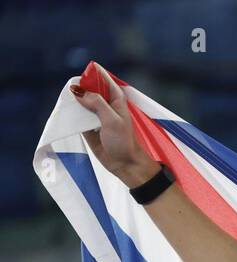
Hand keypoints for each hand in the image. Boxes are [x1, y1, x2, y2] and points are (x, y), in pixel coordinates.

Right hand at [70, 64, 157, 187]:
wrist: (124, 164)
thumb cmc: (123, 141)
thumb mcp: (112, 120)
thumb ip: (96, 103)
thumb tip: (78, 90)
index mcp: (115, 97)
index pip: (101, 77)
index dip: (90, 74)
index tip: (80, 79)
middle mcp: (104, 103)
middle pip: (87, 87)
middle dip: (78, 88)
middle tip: (71, 94)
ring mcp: (95, 113)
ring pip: (80, 100)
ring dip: (73, 101)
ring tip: (68, 105)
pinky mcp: (87, 124)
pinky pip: (76, 115)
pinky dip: (71, 113)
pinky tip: (66, 114)